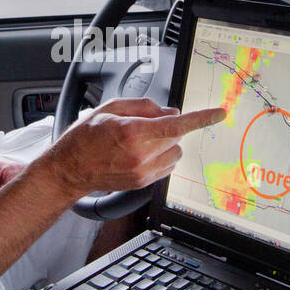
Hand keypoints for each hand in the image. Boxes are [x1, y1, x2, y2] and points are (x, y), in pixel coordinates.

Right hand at [41, 98, 225, 199]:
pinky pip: (168, 166)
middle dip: (169, 126)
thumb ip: (145, 106)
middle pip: (177, 136)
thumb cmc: (85, 137)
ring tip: (141, 141)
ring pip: (176, 152)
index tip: (219, 113)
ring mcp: (143, 172)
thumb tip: (170, 111)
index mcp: (133, 133)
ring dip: (167, 143)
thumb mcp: (110, 108)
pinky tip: (140, 153)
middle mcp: (141, 155)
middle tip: (146, 125)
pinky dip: (161, 156)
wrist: (70, 169)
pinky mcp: (143, 183)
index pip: (177, 124)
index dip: (202, 118)